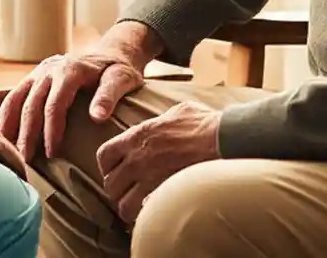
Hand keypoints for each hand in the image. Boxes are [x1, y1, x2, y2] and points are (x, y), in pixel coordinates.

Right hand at [0, 41, 146, 161]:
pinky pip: (14, 97)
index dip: (51, 130)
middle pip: (31, 104)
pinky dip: (5, 117)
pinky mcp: (34, 78)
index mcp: (70, 70)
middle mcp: (50, 69)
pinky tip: (0, 136)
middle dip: (27, 134)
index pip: (54, 104)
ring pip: (16, 99)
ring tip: (5, 152)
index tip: (52, 153)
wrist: (111, 52)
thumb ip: (109, 96)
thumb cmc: (118, 69)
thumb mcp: (122, 78)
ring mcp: (39, 72)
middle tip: (24, 161)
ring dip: (8, 126)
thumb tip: (97, 117)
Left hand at [96, 102, 220, 223]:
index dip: (107, 167)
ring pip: (123, 205)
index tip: (116, 170)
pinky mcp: (163, 193)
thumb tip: (164, 122)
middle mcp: (137, 159)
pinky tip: (153, 211)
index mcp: (137, 136)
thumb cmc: (203, 123)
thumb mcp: (176, 111)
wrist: (222, 139)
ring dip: (128, 207)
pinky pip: (143, 213)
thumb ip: (161, 120)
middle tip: (128, 191)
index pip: (104, 156)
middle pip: (110, 185)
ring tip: (138, 206)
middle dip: (117, 191)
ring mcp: (150, 179)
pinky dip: (145, 215)